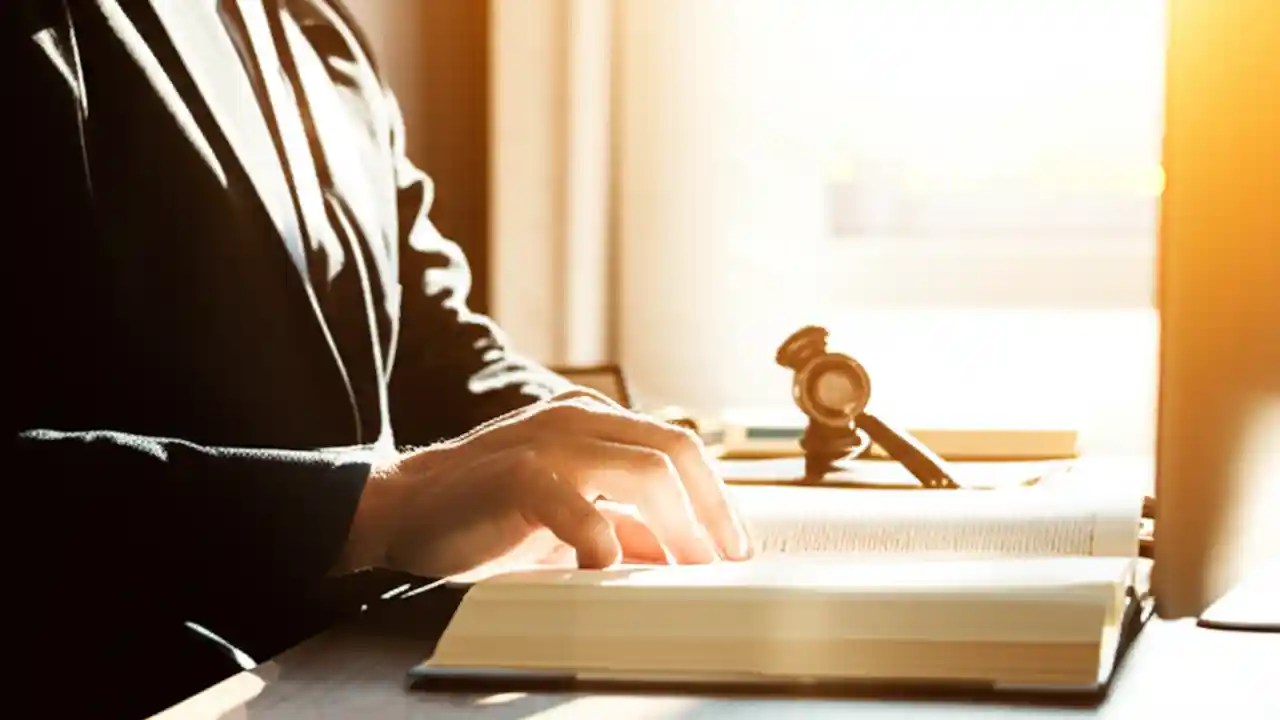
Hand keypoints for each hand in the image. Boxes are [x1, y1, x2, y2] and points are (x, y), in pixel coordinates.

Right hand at [334, 391, 752, 579]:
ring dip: (676, 527)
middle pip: (676, 451)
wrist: (401, 509)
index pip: (678, 447)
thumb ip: (623, 525)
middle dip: (712, 510)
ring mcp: (548, 440)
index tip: (733, 545)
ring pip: (645, 470)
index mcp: (594, 420)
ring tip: (685, 571)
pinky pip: (578, 506)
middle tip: (722, 561)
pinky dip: (603, 542)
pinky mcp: (516, 473)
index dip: (716, 497)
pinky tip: (608, 570)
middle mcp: (578, 418)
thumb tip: (681, 554)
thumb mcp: (568, 516)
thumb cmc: (486, 514)